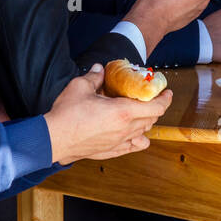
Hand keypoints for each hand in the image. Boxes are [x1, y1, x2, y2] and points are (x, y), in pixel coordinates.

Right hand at [43, 64, 171, 163]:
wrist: (53, 139)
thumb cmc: (66, 114)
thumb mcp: (80, 87)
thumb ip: (94, 77)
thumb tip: (99, 69)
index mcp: (123, 112)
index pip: (156, 107)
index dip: (165, 99)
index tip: (167, 92)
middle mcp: (126, 129)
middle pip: (152, 119)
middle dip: (156, 107)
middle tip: (151, 98)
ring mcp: (120, 142)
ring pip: (144, 132)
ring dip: (147, 121)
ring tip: (140, 112)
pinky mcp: (112, 151)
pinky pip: (134, 146)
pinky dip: (138, 139)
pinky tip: (133, 133)